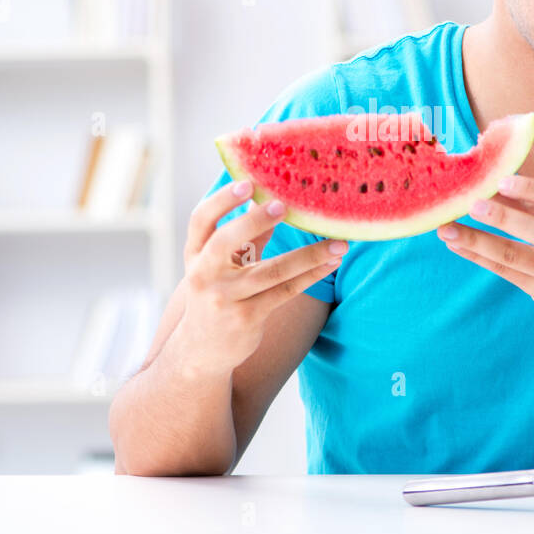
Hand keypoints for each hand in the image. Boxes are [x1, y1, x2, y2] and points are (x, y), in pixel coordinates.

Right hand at [179, 180, 346, 370]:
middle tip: (284, 205)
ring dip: (309, 255)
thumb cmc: (217, 293)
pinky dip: (311, 275)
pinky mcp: (246, 318)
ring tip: (339, 243)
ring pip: (270, 271)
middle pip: (225, 242)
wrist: (202, 350)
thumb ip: (244, 235)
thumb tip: (272, 198)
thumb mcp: (219, 264)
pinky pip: (284, 291)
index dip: (221, 200)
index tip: (248, 182)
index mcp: (195, 254)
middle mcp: (204, 275)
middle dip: (255, 221)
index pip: (201, 220)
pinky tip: (331, 263)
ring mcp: (225, 298)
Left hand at [436, 174, 533, 335]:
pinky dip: (478, 256)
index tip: (502, 180)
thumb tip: (491, 186)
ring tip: (447, 230)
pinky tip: (456, 245)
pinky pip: (504, 271)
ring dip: (477, 241)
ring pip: (514, 256)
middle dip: (502, 217)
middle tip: (472, 204)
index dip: (532, 189)